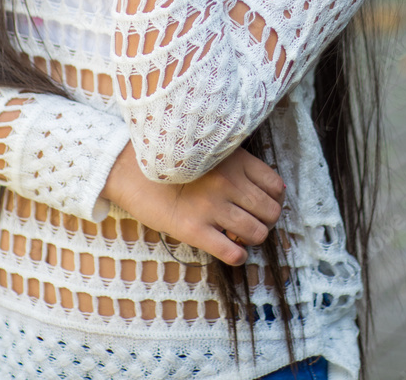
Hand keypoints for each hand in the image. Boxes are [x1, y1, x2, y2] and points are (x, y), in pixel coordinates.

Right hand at [101, 141, 285, 266]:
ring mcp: (212, 206)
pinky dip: (237, 255)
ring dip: (251, 238)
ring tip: (236, 233)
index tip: (261, 204)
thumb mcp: (207, 150)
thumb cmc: (170, 159)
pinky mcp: (194, 230)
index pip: (276, 186)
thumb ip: (237, 164)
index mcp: (235, 160)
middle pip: (271, 212)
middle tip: (250, 221)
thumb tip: (269, 191)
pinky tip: (227, 248)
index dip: (273, 199)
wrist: (129, 169)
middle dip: (265, 221)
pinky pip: (233, 253)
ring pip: (257, 233)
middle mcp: (228, 182)